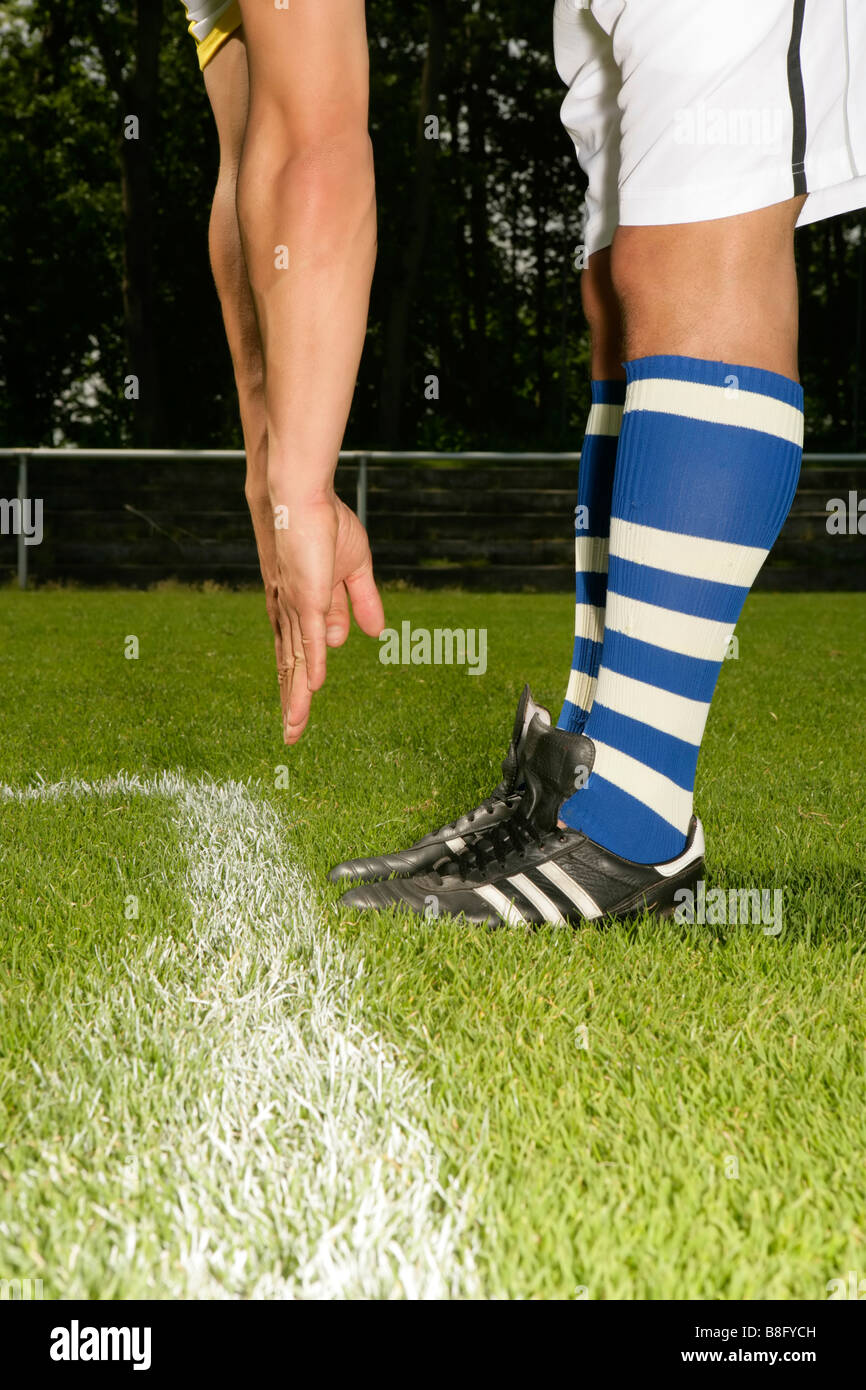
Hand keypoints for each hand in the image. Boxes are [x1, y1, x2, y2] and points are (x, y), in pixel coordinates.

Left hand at [269, 491, 383, 742]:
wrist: (302, 495)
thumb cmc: (323, 524)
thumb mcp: (353, 567)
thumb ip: (361, 601)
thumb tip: (373, 634)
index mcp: (300, 609)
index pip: (300, 655)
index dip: (300, 684)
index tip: (300, 710)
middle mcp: (291, 614)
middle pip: (291, 667)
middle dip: (291, 702)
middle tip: (290, 737)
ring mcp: (297, 607)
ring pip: (297, 661)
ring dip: (296, 697)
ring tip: (293, 730)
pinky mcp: (307, 596)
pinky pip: (309, 637)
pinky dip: (312, 664)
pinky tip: (314, 688)